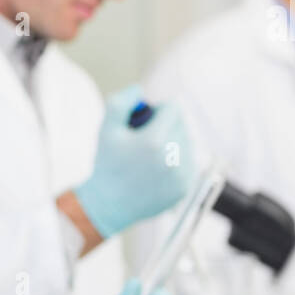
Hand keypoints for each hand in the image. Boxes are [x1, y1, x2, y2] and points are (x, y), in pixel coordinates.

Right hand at [73, 85, 195, 237]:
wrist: (109, 204)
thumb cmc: (107, 165)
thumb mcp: (106, 129)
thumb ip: (120, 103)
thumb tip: (138, 90)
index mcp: (154, 141)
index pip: (174, 109)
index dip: (156, 111)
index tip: (144, 122)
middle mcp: (172, 158)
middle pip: (181, 124)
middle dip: (165, 126)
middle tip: (144, 139)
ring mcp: (181, 175)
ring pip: (186, 142)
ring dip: (172, 142)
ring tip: (149, 154)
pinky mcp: (185, 187)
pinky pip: (188, 162)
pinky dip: (176, 160)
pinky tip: (156, 168)